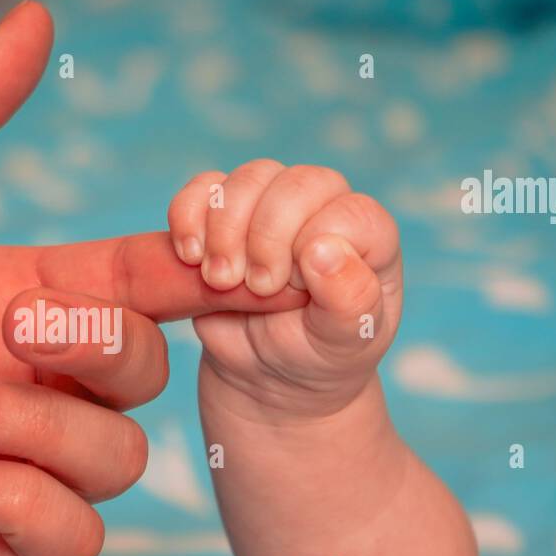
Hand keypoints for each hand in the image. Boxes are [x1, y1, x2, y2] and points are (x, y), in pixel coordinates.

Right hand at [167, 160, 402, 421]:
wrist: (267, 375)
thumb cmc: (318, 356)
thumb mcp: (346, 342)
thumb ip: (350, 299)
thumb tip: (323, 248)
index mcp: (367, 234)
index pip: (347, 212)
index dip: (312, 248)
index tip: (295, 293)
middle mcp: (323, 208)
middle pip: (295, 184)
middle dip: (265, 237)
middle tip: (257, 287)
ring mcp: (270, 206)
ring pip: (248, 179)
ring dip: (225, 231)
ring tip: (220, 280)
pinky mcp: (223, 215)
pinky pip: (203, 188)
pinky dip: (188, 217)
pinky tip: (191, 257)